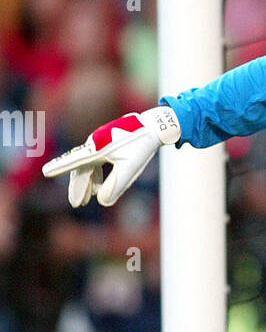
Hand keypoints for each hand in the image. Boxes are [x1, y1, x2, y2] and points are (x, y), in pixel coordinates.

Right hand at [42, 106, 180, 206]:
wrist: (152, 127)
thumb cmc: (141, 146)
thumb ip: (116, 185)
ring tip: (85, 200)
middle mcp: (94, 144)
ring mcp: (99, 143)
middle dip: (78, 187)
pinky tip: (96, 188)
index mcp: (98, 148)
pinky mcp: (106, 144)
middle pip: (80, 168)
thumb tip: (102, 201)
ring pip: (87, 166)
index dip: (60, 167)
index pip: (75, 161)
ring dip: (86, 183)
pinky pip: (95, 162)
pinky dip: (94, 176)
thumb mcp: (130, 168)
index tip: (46, 172)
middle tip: (76, 204)